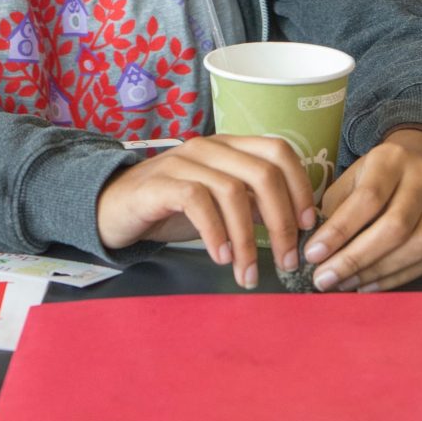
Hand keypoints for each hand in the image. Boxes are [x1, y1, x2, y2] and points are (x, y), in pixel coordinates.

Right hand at [96, 135, 316, 288]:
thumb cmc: (172, 206)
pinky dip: (216, 232)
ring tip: (248, 273)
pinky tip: (221, 257)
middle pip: (263, 173)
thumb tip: (297, 222)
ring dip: (248, 239)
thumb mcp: (220, 202)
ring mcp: (183, 162)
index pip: (279, 150)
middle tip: (286, 259)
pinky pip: (197, 201)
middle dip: (282, 221)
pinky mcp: (160, 183)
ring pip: (233, 191)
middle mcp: (209, 147)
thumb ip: (254, 203)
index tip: (307, 225)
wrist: (114, 207)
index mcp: (229, 147)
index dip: (300, 186)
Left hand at [302, 129, 421, 291]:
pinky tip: (368, 284)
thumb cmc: (379, 172)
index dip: (339, 230)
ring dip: (374, 272)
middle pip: (393, 227)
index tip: (313, 253)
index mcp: (391, 160)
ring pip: (413, 247)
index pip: (367, 199)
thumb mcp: (354, 175)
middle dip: (355, 258)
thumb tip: (318, 247)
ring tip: (343, 283)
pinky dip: (394, 277)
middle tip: (325, 277)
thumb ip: (337, 206)